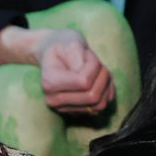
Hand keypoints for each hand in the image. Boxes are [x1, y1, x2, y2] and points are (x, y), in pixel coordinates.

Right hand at [0, 26, 114, 114]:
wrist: (53, 55)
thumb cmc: (63, 46)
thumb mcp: (71, 43)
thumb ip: (79, 58)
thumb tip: (88, 82)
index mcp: (49, 82)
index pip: (84, 82)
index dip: (94, 66)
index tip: (88, 54)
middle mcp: (53, 100)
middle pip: (92, 96)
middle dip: (102, 77)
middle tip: (98, 63)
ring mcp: (63, 108)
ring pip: (99, 104)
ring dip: (105, 85)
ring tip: (99, 71)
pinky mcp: (74, 112)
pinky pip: (99, 107)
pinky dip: (106, 92)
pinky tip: (99, 80)